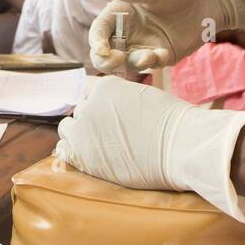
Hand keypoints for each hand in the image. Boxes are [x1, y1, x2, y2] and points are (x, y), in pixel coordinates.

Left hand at [55, 76, 244, 224]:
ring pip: (67, 129)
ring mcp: (83, 130)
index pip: (90, 92)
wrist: (180, 147)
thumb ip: (120, 99)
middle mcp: (89, 104)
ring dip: (79, 136)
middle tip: (111, 135)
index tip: (111, 118)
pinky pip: (65, 151)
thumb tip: (111, 109)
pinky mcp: (82, 155)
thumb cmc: (172, 123)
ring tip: (100, 148)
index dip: (101, 106)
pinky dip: (73, 153)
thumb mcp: (143, 97)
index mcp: (104, 86)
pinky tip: (90, 158)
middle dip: (92, 121)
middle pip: (80, 111)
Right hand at [87, 0, 244, 72]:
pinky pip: (152, 64)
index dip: (96, 41)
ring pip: (128, 62)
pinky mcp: (163, 54)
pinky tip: (163, 54)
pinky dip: (153, 62)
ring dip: (134, 63)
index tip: (102, 50)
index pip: (100, 30)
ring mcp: (146, 43)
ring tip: (149, 57)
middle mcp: (130, 30)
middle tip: (116, 60)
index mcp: (122, 11)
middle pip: (107, 52)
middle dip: (107, 60)